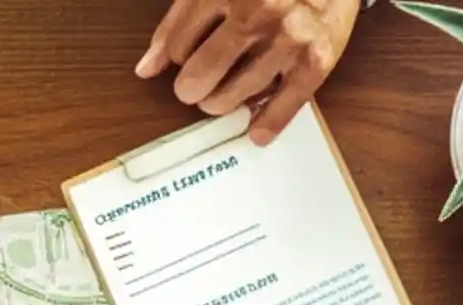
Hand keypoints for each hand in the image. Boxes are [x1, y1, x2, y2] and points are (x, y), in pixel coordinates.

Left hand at [136, 0, 360, 144]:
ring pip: (232, 96)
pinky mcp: (315, 61)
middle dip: (192, 89)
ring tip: (224, 96)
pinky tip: (256, 133)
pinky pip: (283, 106)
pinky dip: (266, 125)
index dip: (178, 59)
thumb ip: (179, 21)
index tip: (188, 57)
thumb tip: (146, 68)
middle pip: (200, 77)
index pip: (179, 47)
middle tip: (199, 86)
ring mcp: (287, 40)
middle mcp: (257, 14)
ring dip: (221, 103)